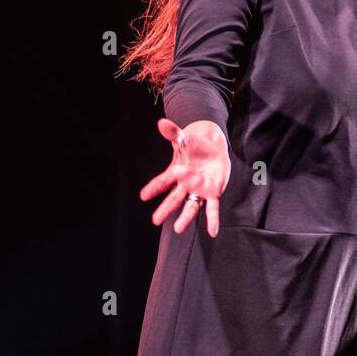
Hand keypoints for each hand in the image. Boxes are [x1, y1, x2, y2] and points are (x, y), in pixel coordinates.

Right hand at [139, 118, 230, 237]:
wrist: (212, 150)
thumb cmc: (195, 146)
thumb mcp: (185, 139)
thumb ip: (174, 134)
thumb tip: (162, 123)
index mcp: (177, 172)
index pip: (163, 181)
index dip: (154, 188)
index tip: (143, 196)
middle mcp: (185, 184)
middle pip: (174, 198)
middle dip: (165, 208)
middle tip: (155, 221)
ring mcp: (199, 190)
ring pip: (191, 206)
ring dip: (185, 218)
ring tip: (178, 229)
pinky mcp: (213, 193)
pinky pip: (212, 208)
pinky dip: (212, 220)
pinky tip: (213, 232)